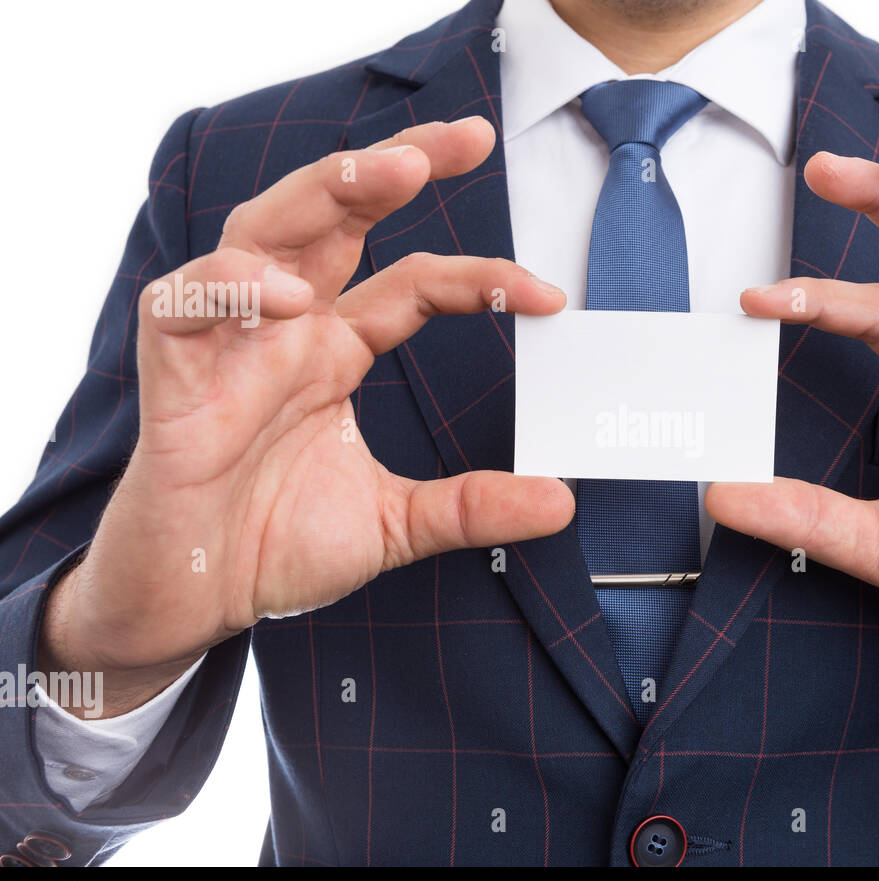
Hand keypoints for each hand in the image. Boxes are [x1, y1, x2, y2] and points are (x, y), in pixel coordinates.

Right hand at [42, 117, 573, 714]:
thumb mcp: (396, 525)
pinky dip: (229, 286)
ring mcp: (229, 346)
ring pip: (263, 232)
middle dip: (396, 165)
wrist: (196, 599)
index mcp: (336, 352)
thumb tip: (560, 502)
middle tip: (467, 137)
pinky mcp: (172, 376)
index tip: (549, 297)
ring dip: (325, 192)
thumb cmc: (276, 545)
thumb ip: (473, 507)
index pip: (414, 283)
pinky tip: (288, 294)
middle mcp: (287, 332)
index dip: (480, 276)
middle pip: (334, 217)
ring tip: (393, 173)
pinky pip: (181, 303)